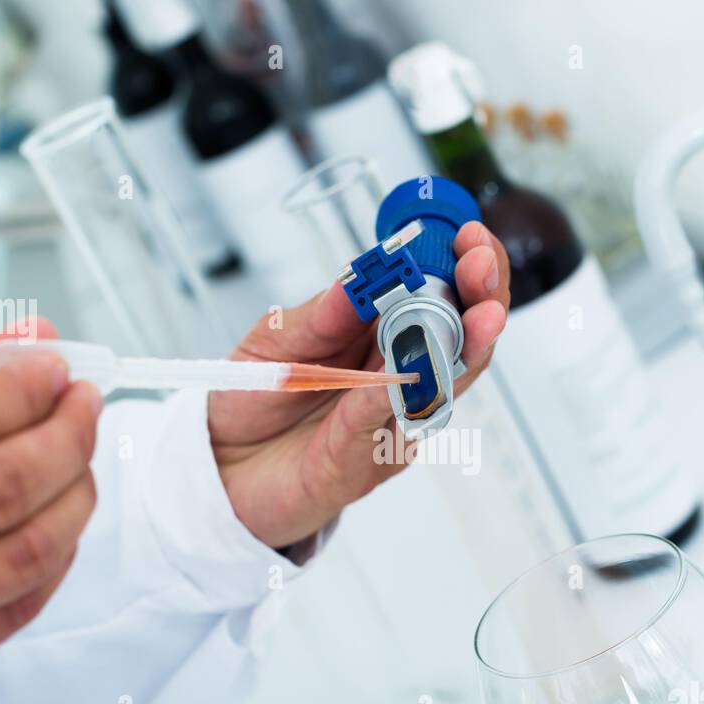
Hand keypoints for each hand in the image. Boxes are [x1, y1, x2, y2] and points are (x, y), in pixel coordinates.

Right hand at [0, 324, 99, 703]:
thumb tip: (30, 344)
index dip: (21, 389)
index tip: (55, 370)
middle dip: (65, 436)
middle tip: (83, 406)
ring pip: (19, 557)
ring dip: (72, 498)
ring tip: (78, 462)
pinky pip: (9, 614)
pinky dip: (53, 561)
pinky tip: (56, 525)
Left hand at [209, 221, 509, 548]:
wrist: (219, 465)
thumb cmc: (255, 399)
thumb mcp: (278, 339)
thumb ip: (321, 313)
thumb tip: (359, 275)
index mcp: (382, 334)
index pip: (442, 295)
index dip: (463, 264)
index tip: (470, 237)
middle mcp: (399, 378)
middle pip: (464, 340)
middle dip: (483, 300)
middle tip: (484, 269)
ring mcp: (390, 423)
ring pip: (442, 388)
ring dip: (462, 348)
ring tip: (477, 316)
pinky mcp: (364, 465)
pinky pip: (380, 428)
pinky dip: (389, 399)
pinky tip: (401, 373)